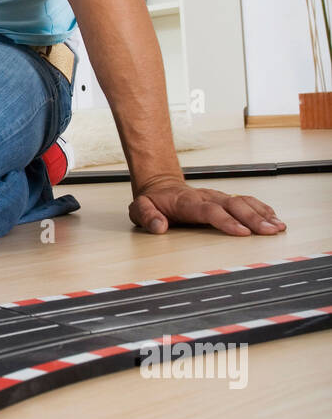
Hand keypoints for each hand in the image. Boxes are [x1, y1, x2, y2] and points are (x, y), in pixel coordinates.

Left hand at [129, 176, 286, 235]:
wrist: (159, 185)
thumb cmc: (151, 201)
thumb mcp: (139, 209)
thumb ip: (147, 216)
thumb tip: (159, 226)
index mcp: (187, 202)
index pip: (210, 211)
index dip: (227, 221)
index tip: (242, 233)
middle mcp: (206, 197)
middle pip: (233, 205)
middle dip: (253, 219)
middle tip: (271, 232)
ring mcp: (216, 196)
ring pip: (243, 201)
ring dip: (262, 214)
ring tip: (279, 227)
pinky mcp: (223, 199)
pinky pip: (245, 201)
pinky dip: (261, 209)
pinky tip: (274, 219)